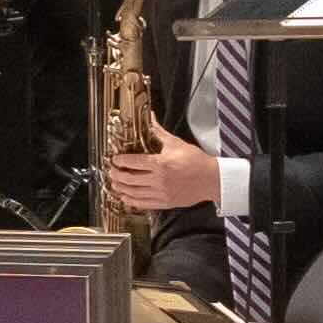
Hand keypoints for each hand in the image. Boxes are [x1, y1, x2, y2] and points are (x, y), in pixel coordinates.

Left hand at [98, 137, 219, 218]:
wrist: (211, 179)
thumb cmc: (196, 161)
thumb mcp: (176, 143)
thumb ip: (159, 132)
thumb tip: (150, 119)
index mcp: (161, 164)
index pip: (134, 162)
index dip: (121, 161)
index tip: (114, 159)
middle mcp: (159, 180)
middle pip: (130, 178)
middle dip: (117, 175)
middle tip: (111, 171)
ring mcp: (161, 193)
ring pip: (134, 192)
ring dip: (121, 188)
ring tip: (115, 183)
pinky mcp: (164, 202)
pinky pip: (143, 204)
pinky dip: (131, 201)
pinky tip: (125, 197)